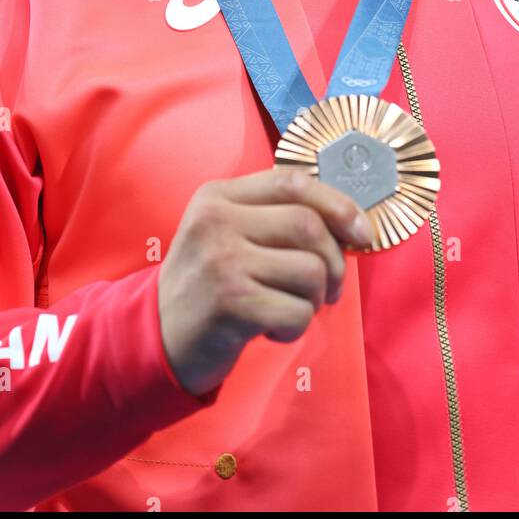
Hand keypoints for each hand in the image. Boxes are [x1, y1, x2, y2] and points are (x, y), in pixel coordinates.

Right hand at [157, 167, 373, 396]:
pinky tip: (272, 329)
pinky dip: (297, 327)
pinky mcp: (231, 305)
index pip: (293, 182)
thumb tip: (351, 223)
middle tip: (328, 287)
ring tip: (291, 308)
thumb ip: (273, 217)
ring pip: (310, 271)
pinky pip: (298, 312)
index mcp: (217, 195)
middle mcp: (216, 221)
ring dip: (315, 298)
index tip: (362, 233)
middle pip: (308, 225)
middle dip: (334, 261)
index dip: (338, 204)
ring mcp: (222, 262)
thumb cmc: (207, 284)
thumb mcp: (227, 234)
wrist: (156, 337)